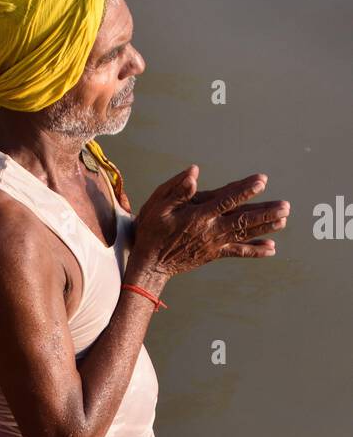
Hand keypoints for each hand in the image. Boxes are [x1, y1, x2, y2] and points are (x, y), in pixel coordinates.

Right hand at [129, 166, 289, 284]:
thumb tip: (194, 172)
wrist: (150, 264)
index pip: (226, 199)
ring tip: (285, 221)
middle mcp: (210, 230)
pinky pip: (238, 252)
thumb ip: (176, 189)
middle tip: (286, 206)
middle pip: (243, 219)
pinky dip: (255, 251)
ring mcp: (214, 244)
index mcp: (198, 215)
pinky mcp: (215, 254)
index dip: (244, 190)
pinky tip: (271, 248)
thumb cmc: (151, 230)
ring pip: (245, 234)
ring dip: (266, 228)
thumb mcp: (157, 206)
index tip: (261, 180)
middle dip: (265, 212)